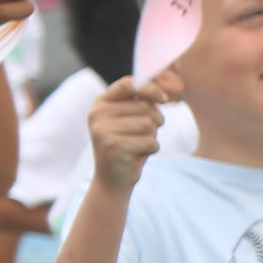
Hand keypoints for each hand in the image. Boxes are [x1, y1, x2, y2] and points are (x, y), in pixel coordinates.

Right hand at [87, 71, 175, 193]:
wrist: (112, 178)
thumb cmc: (127, 144)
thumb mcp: (130, 118)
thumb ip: (142, 101)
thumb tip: (165, 92)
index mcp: (101, 103)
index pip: (129, 84)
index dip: (151, 89)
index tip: (164, 100)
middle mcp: (97, 114)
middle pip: (146, 107)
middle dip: (155, 121)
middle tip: (142, 134)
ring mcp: (103, 130)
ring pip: (150, 124)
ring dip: (152, 136)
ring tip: (138, 144)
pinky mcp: (113, 146)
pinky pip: (151, 141)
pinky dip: (152, 149)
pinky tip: (137, 155)